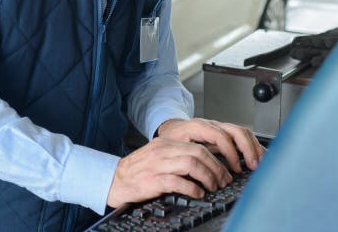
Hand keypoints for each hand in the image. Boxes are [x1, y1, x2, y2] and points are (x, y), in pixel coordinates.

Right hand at [107, 137, 232, 206]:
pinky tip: (198, 194)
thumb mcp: (157, 156)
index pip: (198, 146)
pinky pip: (179, 182)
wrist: (114, 180)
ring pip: (192, 165)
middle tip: (223, 181)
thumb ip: (176, 155)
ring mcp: (157, 165)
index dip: (215, 160)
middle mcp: (162, 151)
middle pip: (199, 153)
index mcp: (164, 143)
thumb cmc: (138, 171)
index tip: (223, 172)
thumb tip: (204, 163)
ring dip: (208, 178)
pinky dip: (193, 188)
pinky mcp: (153, 180)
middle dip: (216, 169)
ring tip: (212, 188)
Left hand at [156, 118, 264, 173]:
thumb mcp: (174, 147)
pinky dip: (252, 146)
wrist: (170, 131)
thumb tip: (201, 171)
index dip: (231, 152)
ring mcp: (219, 127)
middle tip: (254, 166)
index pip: (221, 136)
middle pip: (236, 131)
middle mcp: (211, 125)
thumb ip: (187, 155)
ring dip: (253, 147)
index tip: (236, 168)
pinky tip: (257, 157)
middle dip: (248, 149)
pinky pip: (241, 136)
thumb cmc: (171, 140)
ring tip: (260, 163)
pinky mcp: (224, 133)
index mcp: (198, 126)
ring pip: (242, 132)